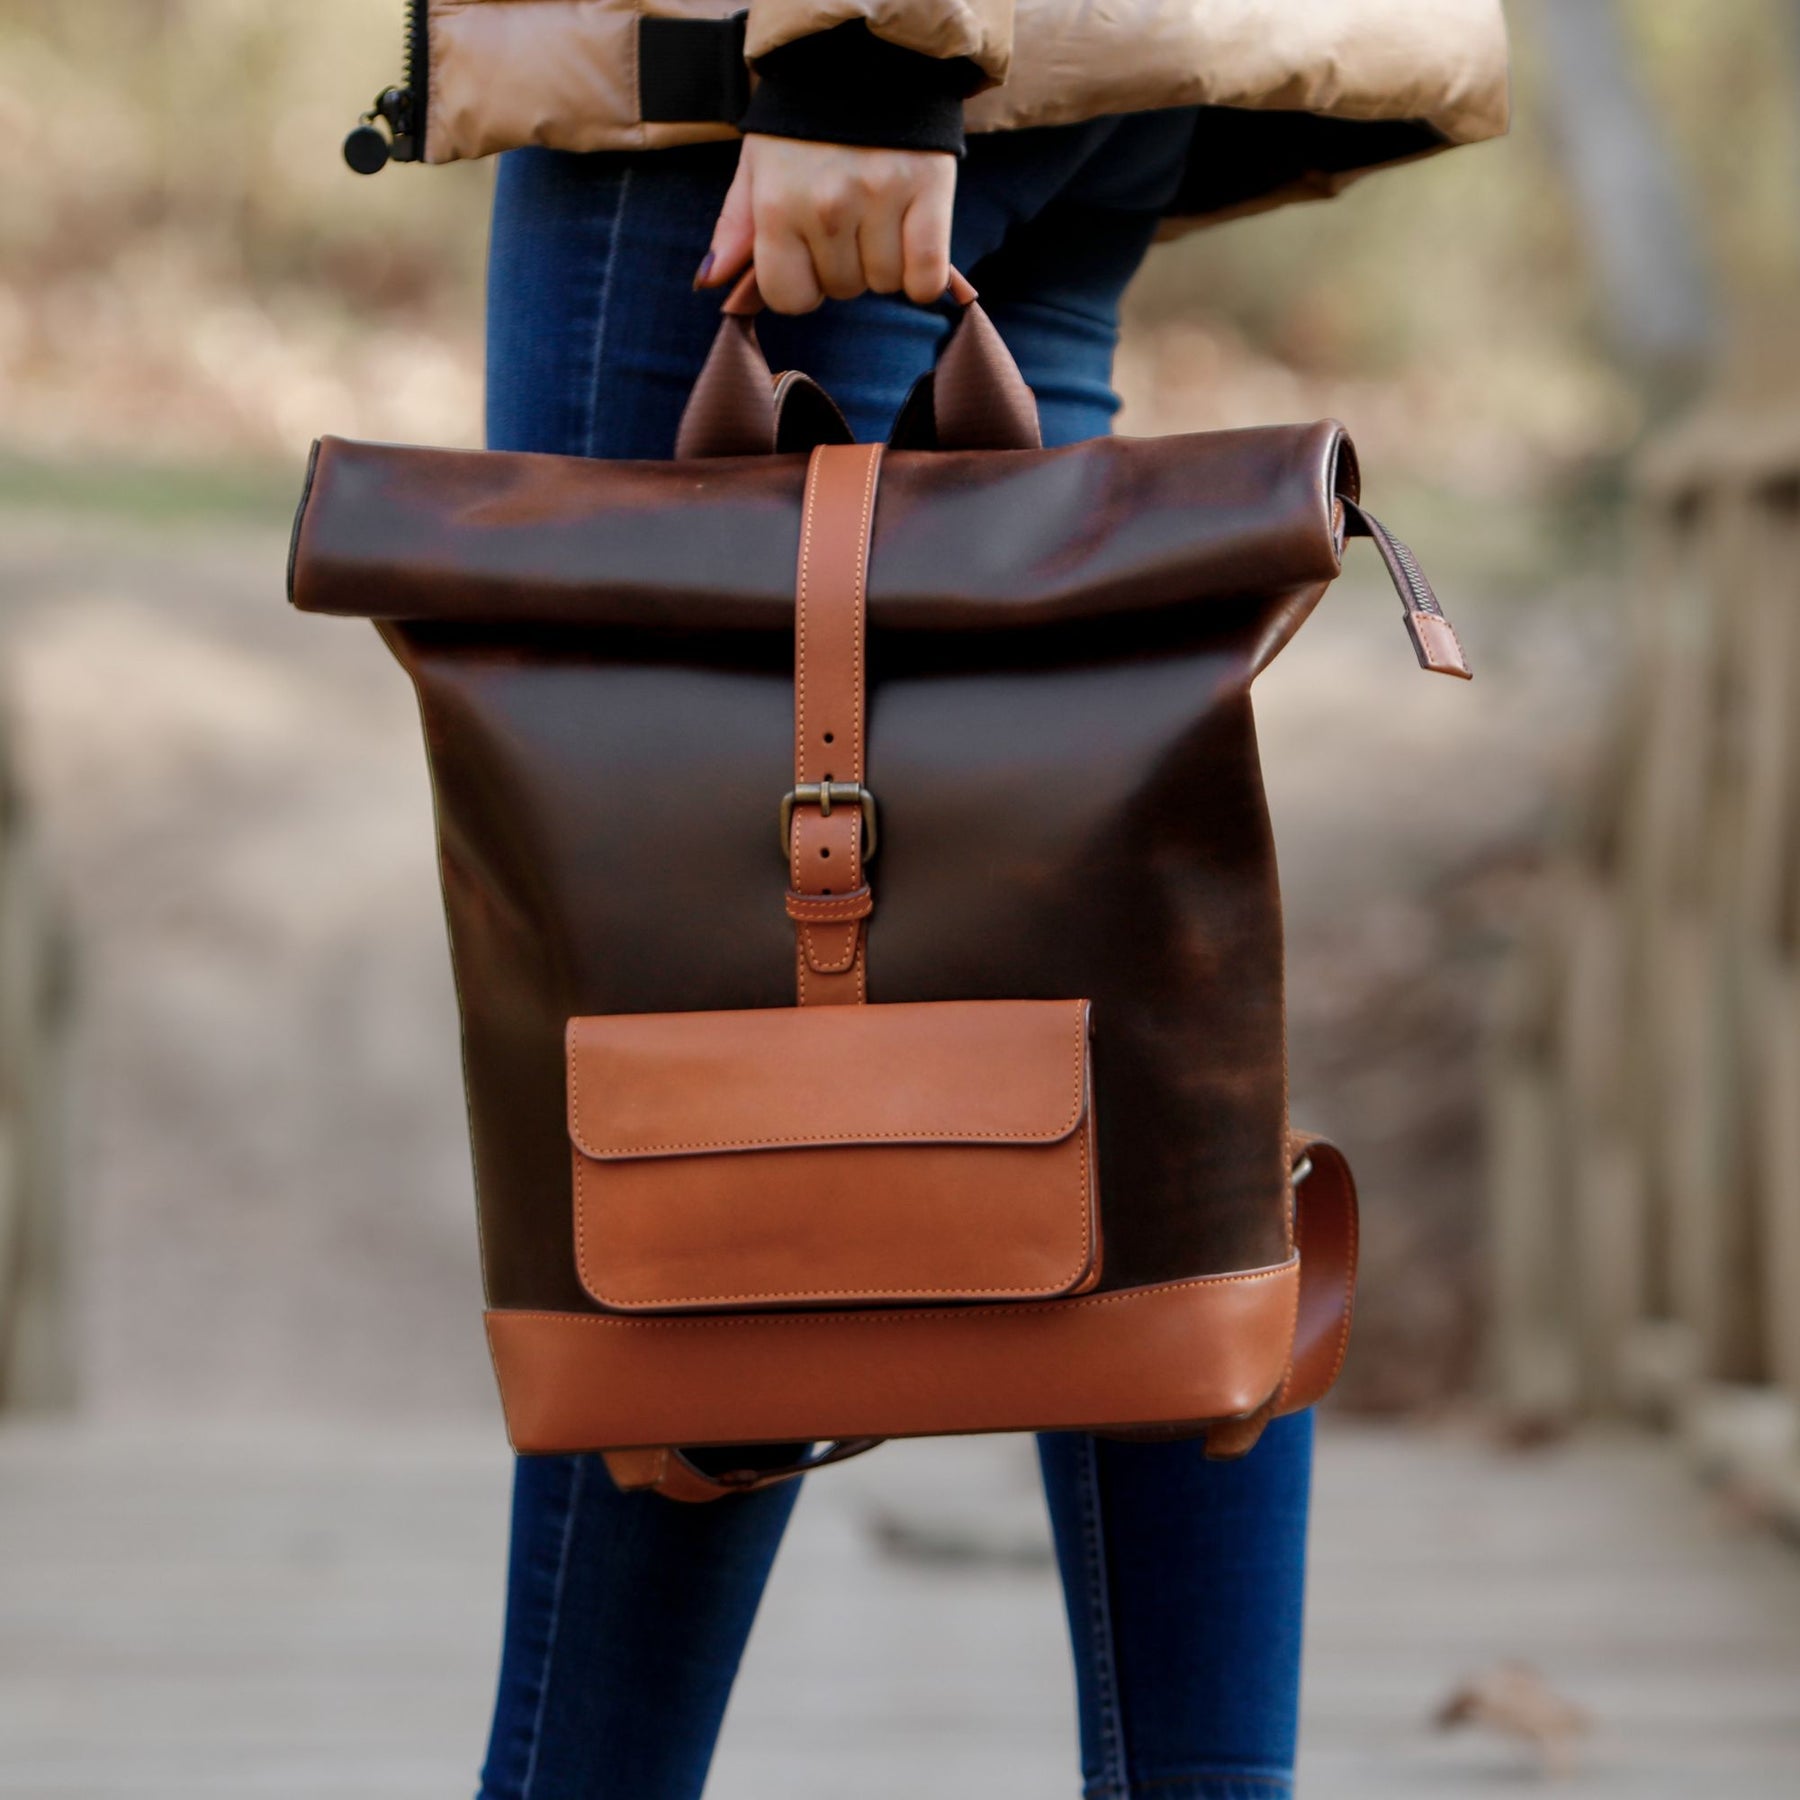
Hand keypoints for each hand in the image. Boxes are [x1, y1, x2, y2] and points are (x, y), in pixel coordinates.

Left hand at [696, 134, 954, 314]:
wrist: (868, 54)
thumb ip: (736, 226)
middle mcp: (827, 204)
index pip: (790, 298)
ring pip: (885, 284)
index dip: (803, 285)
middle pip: (842, 290)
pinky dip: (922, 275)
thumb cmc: (805, 119)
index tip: (811, 256)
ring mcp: (880, 197)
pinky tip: (913, 242)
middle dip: (845, 265)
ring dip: (885, 264)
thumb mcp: (758, 164)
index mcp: (778, 203)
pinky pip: (926, 277)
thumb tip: (711, 280)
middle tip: (850, 218)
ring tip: (879, 216)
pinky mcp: (929, 190)